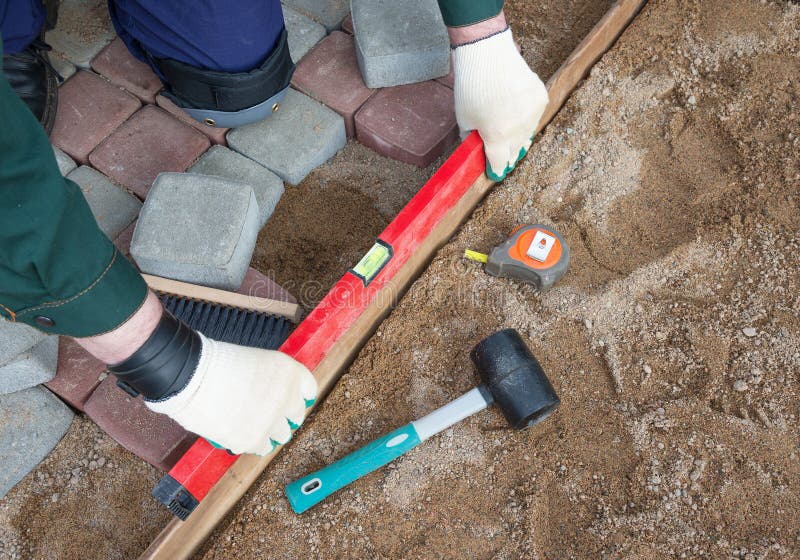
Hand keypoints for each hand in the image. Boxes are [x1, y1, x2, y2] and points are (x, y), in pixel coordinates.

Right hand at [145, 334, 316, 454]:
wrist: (191, 376)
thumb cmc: (217, 363)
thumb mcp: (257, 361)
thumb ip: (273, 379)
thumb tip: (274, 395)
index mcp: (290, 372)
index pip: (308, 389)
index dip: (297, 396)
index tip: (290, 401)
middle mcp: (287, 397)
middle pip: (297, 414)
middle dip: (284, 416)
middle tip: (267, 415)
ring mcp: (272, 421)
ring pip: (282, 435)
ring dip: (269, 431)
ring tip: (251, 424)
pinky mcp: (254, 440)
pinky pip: (261, 447)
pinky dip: (252, 442)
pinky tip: (239, 432)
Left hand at [452, 28, 548, 180]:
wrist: (488, 55)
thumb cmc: (471, 87)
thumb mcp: (463, 119)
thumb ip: (472, 139)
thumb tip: (478, 150)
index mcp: (497, 137)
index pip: (499, 164)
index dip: (495, 170)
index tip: (493, 172)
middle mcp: (518, 129)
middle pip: (515, 152)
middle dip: (506, 155)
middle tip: (501, 155)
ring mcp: (532, 114)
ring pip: (527, 136)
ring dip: (517, 137)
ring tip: (506, 129)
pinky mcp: (541, 99)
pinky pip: (534, 117)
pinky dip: (526, 117)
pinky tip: (514, 109)